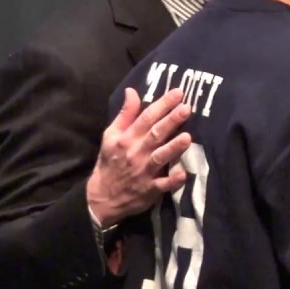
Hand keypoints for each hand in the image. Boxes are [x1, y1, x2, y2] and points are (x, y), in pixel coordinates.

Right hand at [85, 87, 192, 226]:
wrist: (102, 197)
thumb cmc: (110, 162)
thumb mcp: (111, 136)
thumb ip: (125, 114)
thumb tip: (132, 90)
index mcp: (126, 138)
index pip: (146, 117)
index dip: (162, 104)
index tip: (178, 92)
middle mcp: (135, 153)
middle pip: (155, 134)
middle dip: (171, 121)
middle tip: (187, 109)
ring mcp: (143, 172)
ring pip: (160, 157)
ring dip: (173, 148)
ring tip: (188, 137)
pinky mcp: (149, 189)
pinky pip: (163, 185)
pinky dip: (173, 180)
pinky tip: (184, 174)